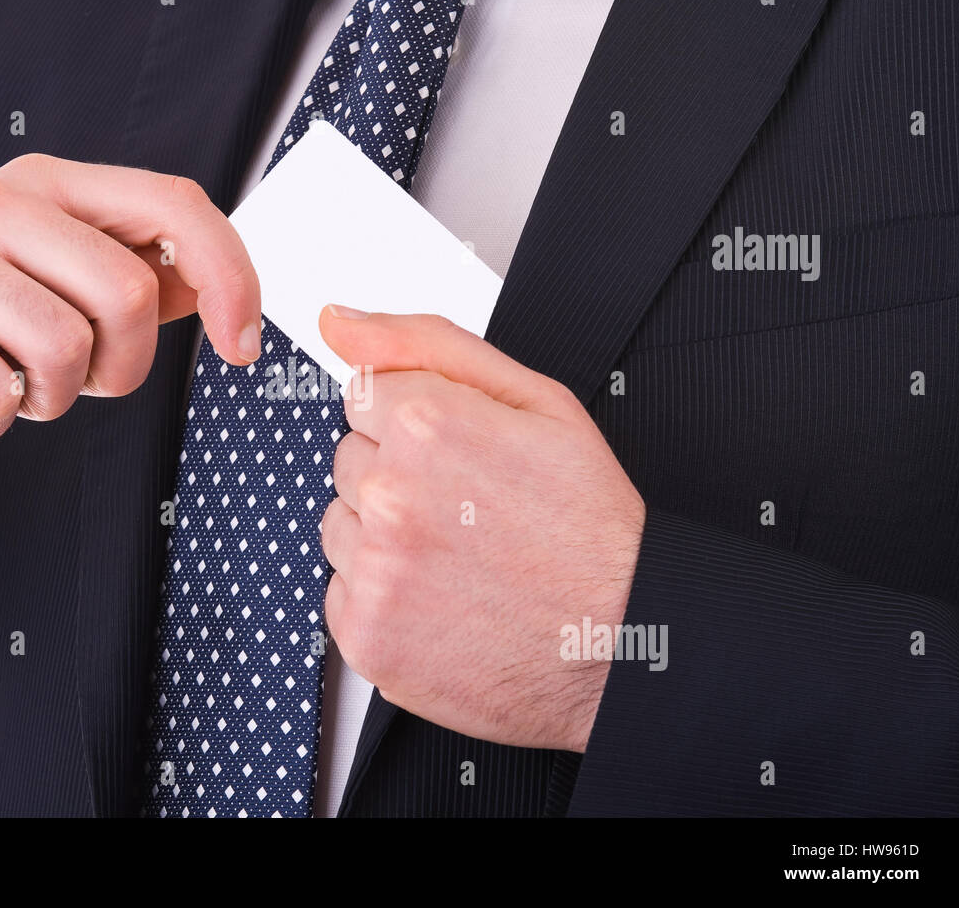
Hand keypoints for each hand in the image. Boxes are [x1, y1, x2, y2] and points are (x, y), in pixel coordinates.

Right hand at [0, 154, 259, 556]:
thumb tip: (218, 284)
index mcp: (47, 187)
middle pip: (132, 294)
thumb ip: (133, 277)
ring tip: (6, 382)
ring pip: (66, 351)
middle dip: (122, 368)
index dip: (231, 276)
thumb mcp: (50, 291)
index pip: (175, 204)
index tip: (242, 347)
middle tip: (75, 382)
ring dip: (50, 399)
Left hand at [317, 308, 644, 752]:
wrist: (620, 635)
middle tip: (467, 510)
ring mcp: (376, 571)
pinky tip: (440, 598)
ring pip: (339, 526)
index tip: (458, 456)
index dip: (414, 423)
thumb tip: (338, 321)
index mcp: (426, 426)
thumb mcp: (535, 401)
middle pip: (349, 460)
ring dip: (382, 537)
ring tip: (457, 557)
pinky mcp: (366, 634)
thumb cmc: (588, 524)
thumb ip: (426, 345)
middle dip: (397, 476)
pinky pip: (341, 592)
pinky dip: (381, 597)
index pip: (362, 395)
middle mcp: (391, 497)